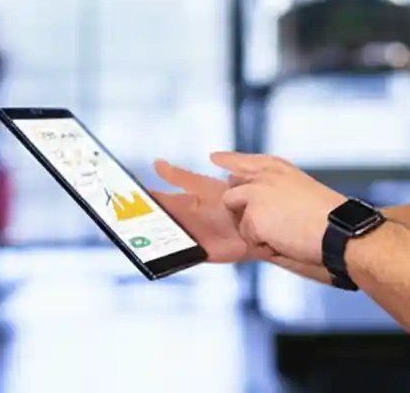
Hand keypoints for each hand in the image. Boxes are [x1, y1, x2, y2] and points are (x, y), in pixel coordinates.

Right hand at [149, 159, 275, 262]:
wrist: (279, 233)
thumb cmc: (266, 202)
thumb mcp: (254, 176)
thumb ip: (235, 166)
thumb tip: (213, 157)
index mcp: (209, 192)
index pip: (184, 179)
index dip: (170, 172)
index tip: (156, 164)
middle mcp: (202, 211)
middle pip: (170, 206)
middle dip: (151, 203)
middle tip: (130, 200)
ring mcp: (202, 231)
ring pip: (171, 229)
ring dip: (156, 228)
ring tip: (137, 226)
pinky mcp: (207, 252)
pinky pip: (183, 253)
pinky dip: (170, 253)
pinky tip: (156, 250)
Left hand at [213, 152, 345, 266]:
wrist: (338, 229)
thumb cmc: (327, 215)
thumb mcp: (301, 188)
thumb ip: (277, 188)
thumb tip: (254, 195)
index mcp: (278, 167)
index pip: (245, 160)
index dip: (229, 160)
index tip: (215, 157)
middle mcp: (264, 175)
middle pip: (233, 188)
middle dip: (239, 205)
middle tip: (260, 218)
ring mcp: (256, 195)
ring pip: (237, 214)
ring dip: (253, 226)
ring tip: (283, 230)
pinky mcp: (253, 216)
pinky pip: (247, 235)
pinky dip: (261, 242)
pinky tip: (283, 239)